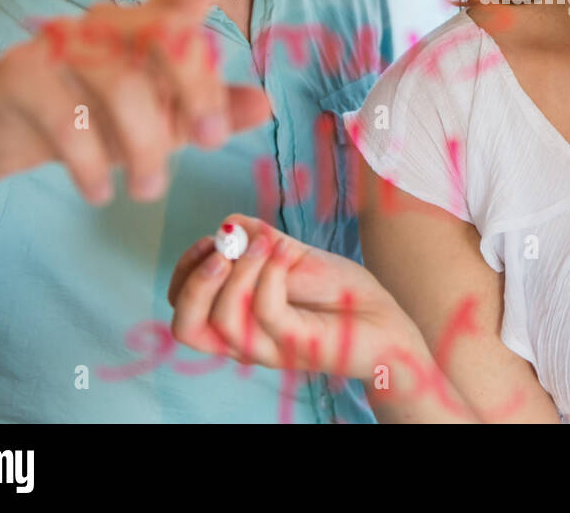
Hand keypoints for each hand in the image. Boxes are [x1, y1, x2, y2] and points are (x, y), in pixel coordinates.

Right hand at [0, 0, 271, 202]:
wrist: (6, 137)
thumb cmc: (101, 120)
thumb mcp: (167, 121)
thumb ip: (215, 112)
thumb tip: (266, 106)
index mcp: (150, 25)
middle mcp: (109, 23)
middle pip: (167, 35)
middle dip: (198, 89)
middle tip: (211, 140)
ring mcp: (61, 43)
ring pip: (123, 86)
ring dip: (145, 148)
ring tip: (150, 189)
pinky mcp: (21, 75)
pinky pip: (70, 123)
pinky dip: (94, 166)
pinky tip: (100, 192)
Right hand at [168, 215, 423, 381]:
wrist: (387, 320)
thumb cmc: (341, 293)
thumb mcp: (294, 259)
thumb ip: (260, 243)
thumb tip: (230, 222)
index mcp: (237, 320)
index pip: (182, 307)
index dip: (185, 270)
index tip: (212, 239)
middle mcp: (246, 340)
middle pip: (185, 327)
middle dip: (194, 280)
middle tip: (223, 248)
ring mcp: (271, 347)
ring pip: (222, 320)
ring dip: (237, 269)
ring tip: (265, 243)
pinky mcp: (299, 345)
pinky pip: (266, 312)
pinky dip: (268, 274)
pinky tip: (285, 252)